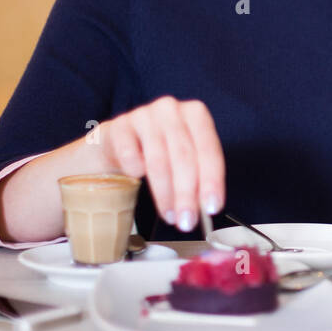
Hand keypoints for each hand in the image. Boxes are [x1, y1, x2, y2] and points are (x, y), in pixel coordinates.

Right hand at [99, 96, 224, 232]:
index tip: (212, 208)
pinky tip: (137, 180)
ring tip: (169, 215)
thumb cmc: (161, 150)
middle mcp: (171, 109)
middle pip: (183, 156)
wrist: (119, 142)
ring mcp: (144, 115)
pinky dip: (135, 172)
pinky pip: (129, 155)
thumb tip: (206, 209)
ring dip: (165, 194)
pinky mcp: (119, 126)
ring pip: (158, 160)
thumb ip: (199, 178)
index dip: (212, 181)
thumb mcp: (185, 158)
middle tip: (187, 221)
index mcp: (196, 113)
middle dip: (187, 194)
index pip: (209, 150)